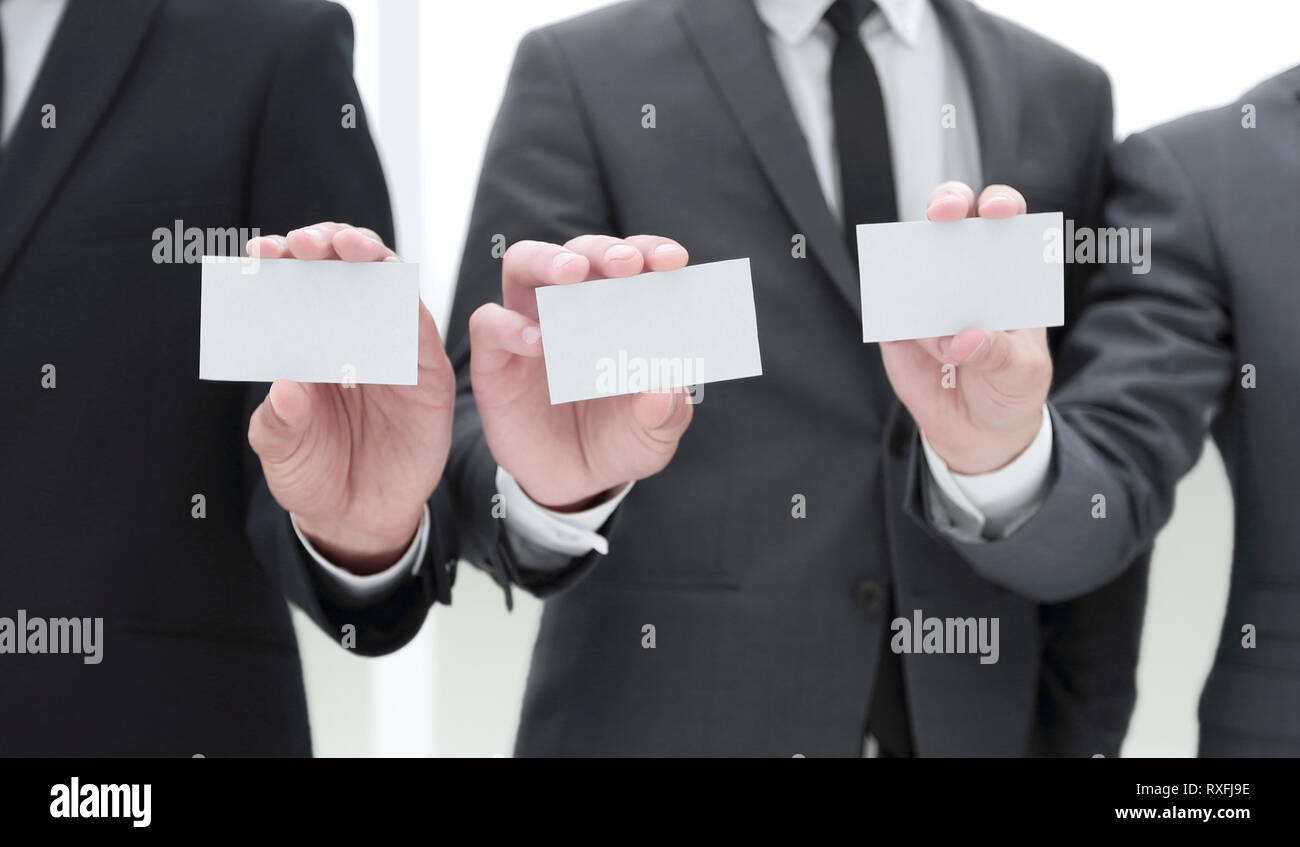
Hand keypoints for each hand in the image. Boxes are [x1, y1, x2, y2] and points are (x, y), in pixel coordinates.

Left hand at [244, 224, 454, 572]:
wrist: (359, 519)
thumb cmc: (315, 474)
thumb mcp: (280, 454)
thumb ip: (278, 424)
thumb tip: (282, 389)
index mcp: (307, 344)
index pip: (297, 286)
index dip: (283, 260)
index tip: (262, 251)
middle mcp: (350, 337)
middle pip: (346, 269)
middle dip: (327, 242)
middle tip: (306, 243)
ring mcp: (392, 350)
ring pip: (388, 285)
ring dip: (372, 258)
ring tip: (349, 247)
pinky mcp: (426, 374)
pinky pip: (422, 330)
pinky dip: (407, 307)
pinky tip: (388, 292)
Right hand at [468, 235, 694, 510]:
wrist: (575, 482)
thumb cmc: (620, 440)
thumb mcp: (655, 435)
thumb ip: (667, 414)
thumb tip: (666, 391)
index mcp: (620, 311)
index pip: (633, 264)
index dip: (652, 252)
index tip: (674, 261)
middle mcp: (573, 308)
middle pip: (579, 253)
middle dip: (604, 250)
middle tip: (627, 264)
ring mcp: (529, 327)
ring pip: (523, 265)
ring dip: (547, 260)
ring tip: (572, 274)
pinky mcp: (495, 359)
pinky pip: (489, 324)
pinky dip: (509, 326)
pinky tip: (538, 343)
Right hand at [879, 182, 1051, 473]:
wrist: (978, 431)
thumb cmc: (1011, 388)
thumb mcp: (1021, 373)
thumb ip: (998, 353)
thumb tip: (964, 339)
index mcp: (1009, 273)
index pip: (1006, 223)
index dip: (1001, 205)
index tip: (997, 210)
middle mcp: (965, 272)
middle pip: (953, 219)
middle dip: (948, 204)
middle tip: (944, 213)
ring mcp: (927, 294)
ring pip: (912, 255)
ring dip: (912, 260)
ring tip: (931, 307)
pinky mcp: (897, 324)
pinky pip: (887, 306)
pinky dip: (890, 305)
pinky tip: (904, 327)